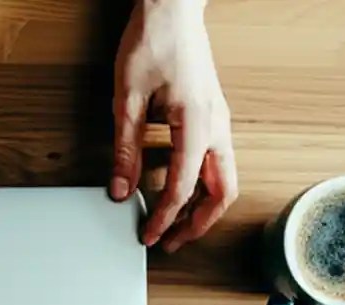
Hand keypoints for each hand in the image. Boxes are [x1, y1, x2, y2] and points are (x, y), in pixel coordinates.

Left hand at [112, 0, 237, 252]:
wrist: (172, 7)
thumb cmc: (152, 42)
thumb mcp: (126, 98)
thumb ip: (124, 148)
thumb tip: (119, 188)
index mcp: (197, 123)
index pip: (183, 188)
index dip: (164, 218)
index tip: (148, 237)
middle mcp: (217, 125)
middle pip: (221, 192)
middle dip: (197, 224)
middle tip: (169, 242)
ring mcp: (220, 120)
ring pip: (225, 179)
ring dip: (203, 207)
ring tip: (175, 224)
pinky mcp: (214, 115)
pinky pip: (218, 161)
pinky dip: (203, 185)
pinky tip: (178, 190)